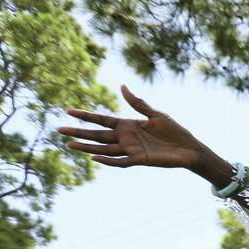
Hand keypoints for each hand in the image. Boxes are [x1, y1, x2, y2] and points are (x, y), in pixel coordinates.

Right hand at [58, 85, 211, 171]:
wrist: (189, 148)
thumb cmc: (174, 131)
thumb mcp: (155, 114)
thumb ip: (138, 102)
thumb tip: (122, 86)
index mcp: (127, 125)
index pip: (101, 119)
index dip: (85, 116)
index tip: (68, 111)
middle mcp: (125, 138)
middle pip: (97, 135)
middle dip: (78, 132)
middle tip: (58, 130)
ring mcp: (131, 149)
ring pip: (103, 149)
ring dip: (86, 147)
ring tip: (69, 145)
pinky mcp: (139, 160)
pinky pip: (120, 161)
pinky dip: (108, 161)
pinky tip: (95, 158)